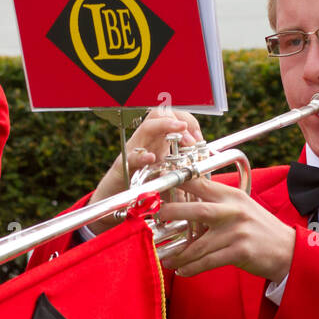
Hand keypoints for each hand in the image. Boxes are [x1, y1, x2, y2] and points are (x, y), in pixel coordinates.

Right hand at [87, 109, 203, 233]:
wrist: (113, 203)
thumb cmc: (142, 188)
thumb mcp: (166, 173)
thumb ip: (182, 166)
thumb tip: (205, 161)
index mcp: (157, 142)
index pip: (172, 116)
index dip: (188, 122)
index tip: (199, 139)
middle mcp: (145, 142)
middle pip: (159, 114)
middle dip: (178, 119)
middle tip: (191, 139)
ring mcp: (132, 153)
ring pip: (146, 127)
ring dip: (165, 126)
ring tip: (179, 131)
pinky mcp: (121, 168)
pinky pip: (130, 157)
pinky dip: (141, 156)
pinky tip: (151, 158)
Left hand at [157, 177, 296, 281]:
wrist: (288, 250)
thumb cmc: (258, 228)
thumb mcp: (240, 207)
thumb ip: (216, 202)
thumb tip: (183, 202)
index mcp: (231, 195)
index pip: (200, 183)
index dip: (177, 182)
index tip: (157, 185)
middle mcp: (233, 210)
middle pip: (196, 210)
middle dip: (171, 213)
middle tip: (155, 218)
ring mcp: (237, 231)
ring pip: (199, 244)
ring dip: (179, 253)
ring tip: (165, 257)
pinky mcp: (240, 251)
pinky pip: (209, 261)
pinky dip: (192, 268)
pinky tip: (181, 270)